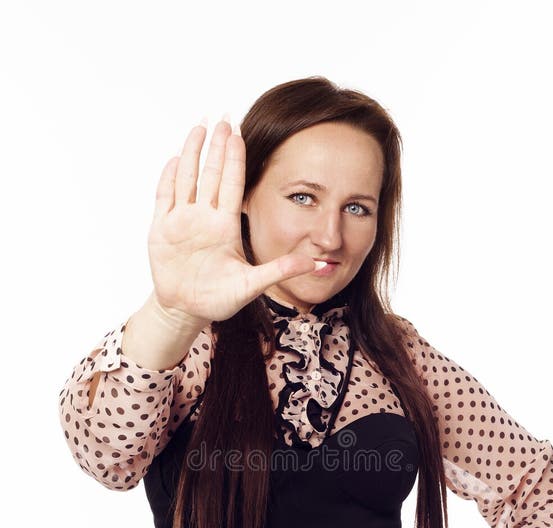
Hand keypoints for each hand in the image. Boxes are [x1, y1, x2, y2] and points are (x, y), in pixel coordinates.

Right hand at [147, 117, 319, 323]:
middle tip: (223, 117)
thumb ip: (280, 271)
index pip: (232, 184)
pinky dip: (169, 179)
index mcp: (226, 226)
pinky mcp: (161, 231)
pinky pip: (165, 198)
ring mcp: (182, 221)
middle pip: (211, 174)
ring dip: (192, 153)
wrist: (186, 311)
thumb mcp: (252, 285)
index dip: (235, 159)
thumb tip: (316, 263)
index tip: (240, 133)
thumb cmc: (218, 299)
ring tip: (199, 126)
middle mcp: (205, 218)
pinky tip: (176, 159)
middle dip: (216, 146)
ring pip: (188, 179)